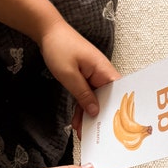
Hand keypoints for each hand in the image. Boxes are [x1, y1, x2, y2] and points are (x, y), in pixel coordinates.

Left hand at [37, 18, 120, 134]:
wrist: (47, 30)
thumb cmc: (59, 47)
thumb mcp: (69, 75)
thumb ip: (83, 94)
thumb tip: (96, 112)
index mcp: (104, 71)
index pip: (119, 94)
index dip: (120, 110)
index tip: (117, 128)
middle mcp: (102, 74)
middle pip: (108, 100)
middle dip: (103, 118)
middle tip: (99, 137)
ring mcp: (94, 76)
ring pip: (96, 101)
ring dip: (90, 116)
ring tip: (84, 134)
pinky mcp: (85, 78)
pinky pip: (86, 96)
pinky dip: (82, 108)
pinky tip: (78, 122)